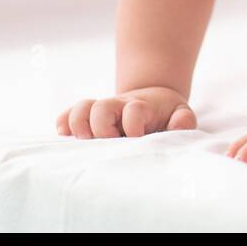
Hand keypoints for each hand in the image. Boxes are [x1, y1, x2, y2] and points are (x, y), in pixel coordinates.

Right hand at [56, 86, 196, 138]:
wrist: (150, 102)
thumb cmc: (166, 115)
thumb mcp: (180, 114)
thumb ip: (183, 120)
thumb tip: (179, 126)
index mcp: (141, 107)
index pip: (133, 110)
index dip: (133, 123)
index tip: (138, 137)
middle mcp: (117, 107)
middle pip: (100, 108)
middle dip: (101, 126)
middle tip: (110, 142)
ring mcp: (100, 111)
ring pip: (81, 108)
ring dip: (78, 123)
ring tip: (85, 140)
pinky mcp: (88, 118)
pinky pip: (67, 115)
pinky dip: (63, 123)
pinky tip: (65, 135)